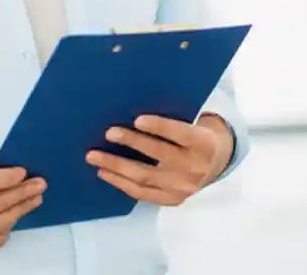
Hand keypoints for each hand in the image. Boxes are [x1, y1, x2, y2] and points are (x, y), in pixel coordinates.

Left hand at [86, 114, 232, 206]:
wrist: (212, 164)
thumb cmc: (191, 135)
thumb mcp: (190, 123)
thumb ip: (170, 117)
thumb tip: (130, 106)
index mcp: (203, 142)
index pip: (181, 133)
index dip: (160, 127)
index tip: (137, 119)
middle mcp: (195, 167)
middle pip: (160, 155)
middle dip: (132, 143)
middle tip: (108, 133)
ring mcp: (183, 187)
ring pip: (146, 177)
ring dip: (117, 166)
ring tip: (93, 156)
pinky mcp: (172, 200)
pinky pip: (142, 194)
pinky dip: (121, 183)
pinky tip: (104, 172)